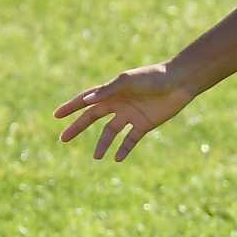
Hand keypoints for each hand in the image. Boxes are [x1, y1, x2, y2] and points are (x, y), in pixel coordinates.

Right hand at [54, 64, 193, 160]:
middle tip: (63, 139)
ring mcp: (131, 115)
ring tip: (97, 157)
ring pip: (111, 132)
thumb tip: (86, 101)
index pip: (86, 100)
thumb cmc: (153, 77)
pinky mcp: (145, 124)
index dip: (71, 107)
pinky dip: (124, 149)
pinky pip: (131, 139)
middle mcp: (118, 104)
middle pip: (93, 118)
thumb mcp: (128, 82)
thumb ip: (108, 91)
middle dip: (78, 128)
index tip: (56, 115)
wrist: (180, 82)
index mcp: (111, 91)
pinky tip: (117, 158)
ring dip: (103, 144)